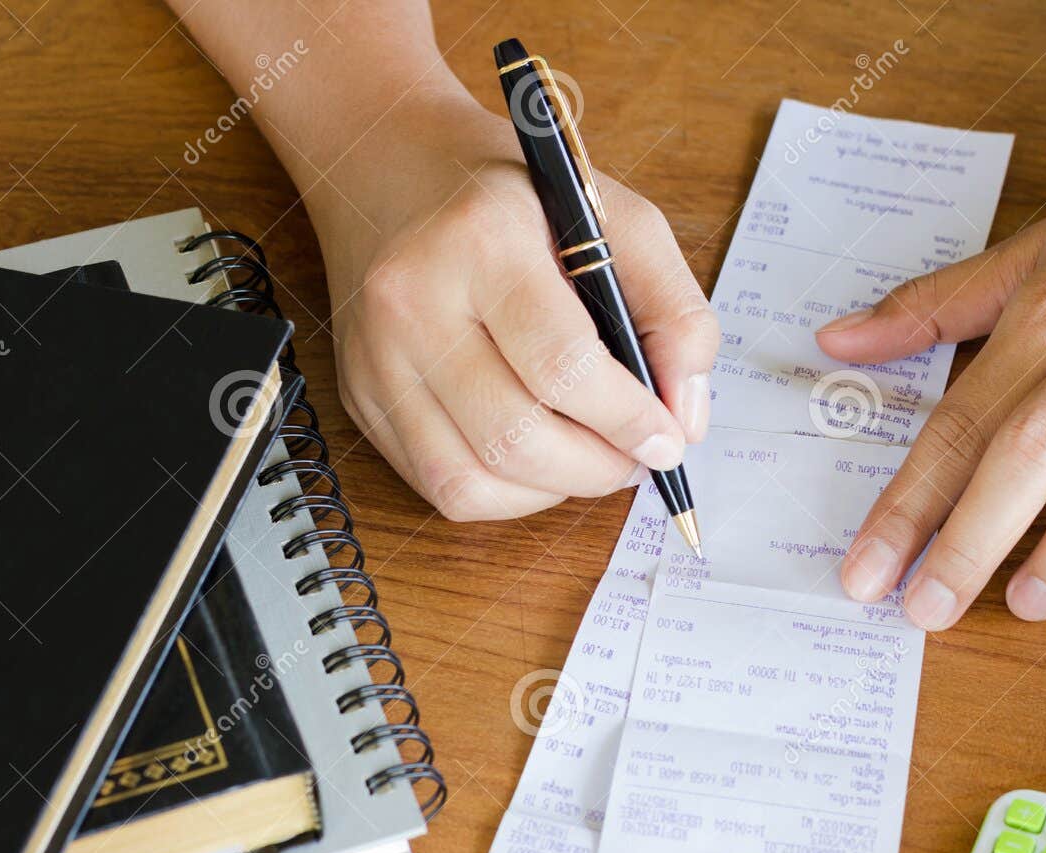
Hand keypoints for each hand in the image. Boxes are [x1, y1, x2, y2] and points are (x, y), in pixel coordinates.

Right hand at [309, 94, 718, 519]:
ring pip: (473, 483)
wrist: (392, 164)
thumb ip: (674, 312)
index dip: (628, 421)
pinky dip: (508, 496)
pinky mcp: (362, 398)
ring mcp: (377, 357)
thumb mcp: (617, 218)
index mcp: (483, 239)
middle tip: (636, 457)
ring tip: (592, 460)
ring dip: (554, 492)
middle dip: (597, 467)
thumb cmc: (516, 198)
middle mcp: (413, 301)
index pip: (563, 367)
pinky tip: (538, 460)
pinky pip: (443, 488)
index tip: (667, 442)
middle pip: (515, 438)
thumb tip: (684, 420)